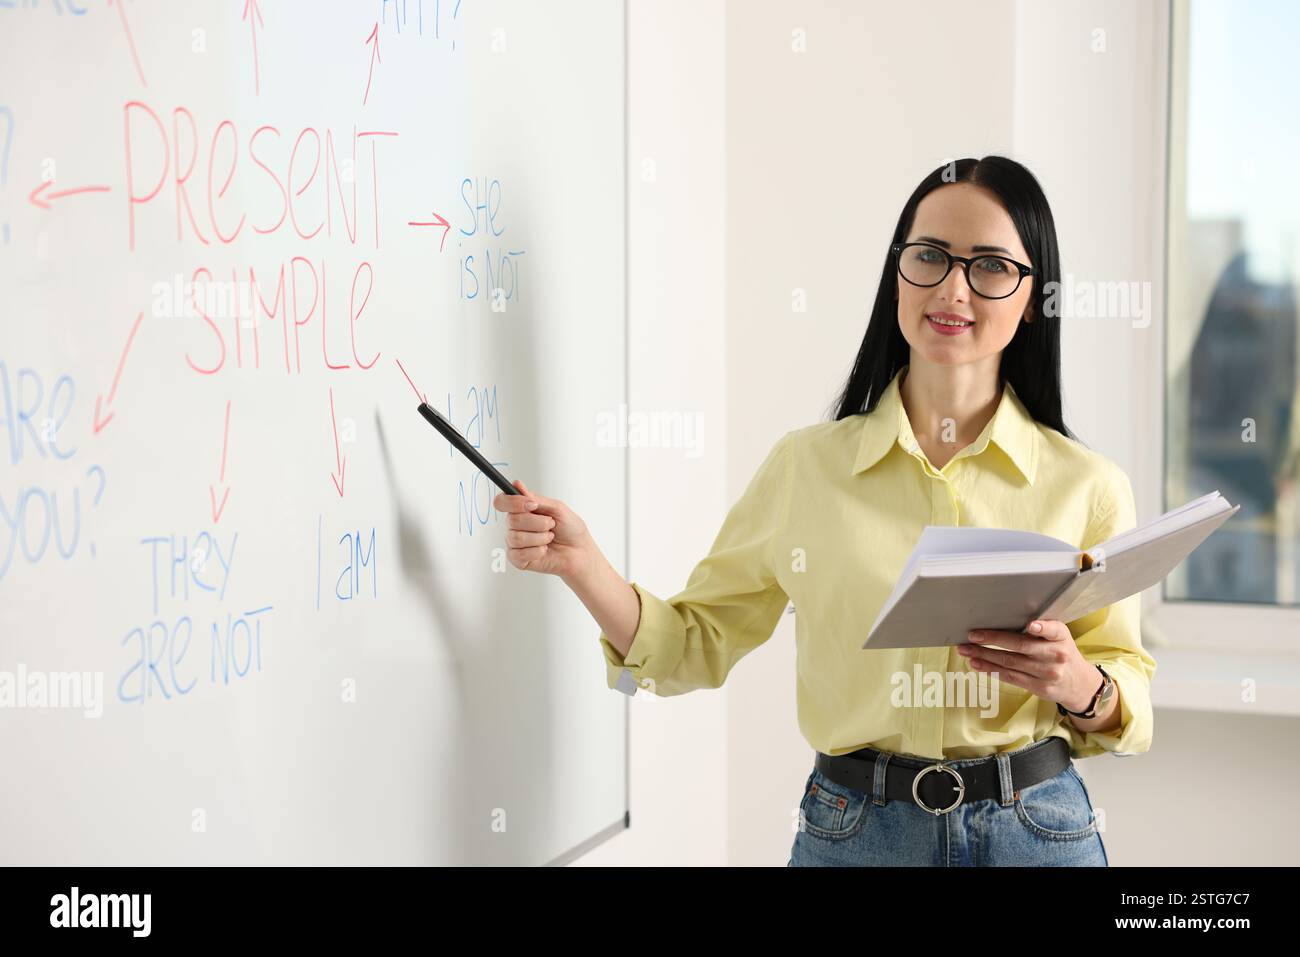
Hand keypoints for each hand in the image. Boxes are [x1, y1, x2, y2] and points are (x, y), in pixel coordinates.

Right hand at [492, 479, 597, 578]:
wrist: (580, 551)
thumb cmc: (570, 529)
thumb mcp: (556, 508)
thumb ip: (535, 498)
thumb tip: (517, 485)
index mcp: (522, 510)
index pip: (502, 502)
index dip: (513, 502)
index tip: (532, 504)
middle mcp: (515, 525)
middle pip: (512, 520)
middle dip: (538, 522)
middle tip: (551, 525)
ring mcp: (515, 543)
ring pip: (517, 538)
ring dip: (540, 538)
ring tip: (549, 538)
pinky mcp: (518, 559)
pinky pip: (519, 554)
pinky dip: (538, 551)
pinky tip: (545, 550)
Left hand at [957, 619, 1099, 712]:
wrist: (1079, 684)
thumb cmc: (1061, 652)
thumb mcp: (1059, 637)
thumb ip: (1041, 628)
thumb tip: (1004, 617)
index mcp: (1061, 637)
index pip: (1054, 630)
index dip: (1043, 627)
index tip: (1032, 625)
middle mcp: (1056, 654)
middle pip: (1020, 646)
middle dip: (993, 639)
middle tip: (972, 635)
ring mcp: (1047, 673)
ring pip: (1010, 662)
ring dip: (985, 656)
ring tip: (966, 650)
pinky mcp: (1039, 687)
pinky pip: (1010, 677)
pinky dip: (991, 669)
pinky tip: (977, 664)